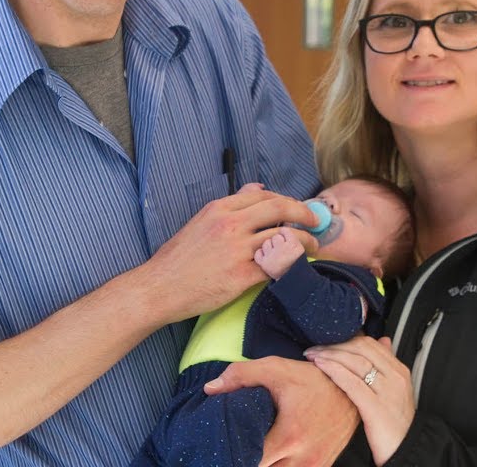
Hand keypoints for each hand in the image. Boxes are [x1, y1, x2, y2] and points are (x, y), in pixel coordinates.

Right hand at [140, 190, 316, 322]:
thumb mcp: (201, 222)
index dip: (286, 200)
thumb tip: (256, 188)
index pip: (263, 195)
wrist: (160, 288)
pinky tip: (296, 267)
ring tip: (313, 248)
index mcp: (219, 209)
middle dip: (304, 214)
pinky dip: (291, 265)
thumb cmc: (177, 259)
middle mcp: (230, 225)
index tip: (296, 209)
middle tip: (316, 223)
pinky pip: (276, 266)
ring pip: (284, 237)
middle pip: (279, 209)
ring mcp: (236, 251)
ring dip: (305, 242)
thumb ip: (230, 205)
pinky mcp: (241, 277)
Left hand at [204, 357, 356, 466]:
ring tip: (254, 448)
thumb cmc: (313, 380)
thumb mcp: (276, 368)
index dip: (235, 451)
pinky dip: (280, 466)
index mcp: (288, 437)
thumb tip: (210, 389)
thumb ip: (241, 375)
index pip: (250, 459)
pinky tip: (272, 454)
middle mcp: (301, 459)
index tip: (228, 439)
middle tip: (238, 443)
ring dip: (264, 463)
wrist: (352, 392)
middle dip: (246, 458)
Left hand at [306, 336, 413, 464]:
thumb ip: (386, 365)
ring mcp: (387, 392)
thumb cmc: (395, 421)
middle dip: (334, 345)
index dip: (344, 339)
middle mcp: (395, 377)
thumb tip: (383, 340)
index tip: (326, 343)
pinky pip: (352, 383)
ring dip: (329, 355)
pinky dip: (334, 370)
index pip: (369, 344)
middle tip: (314, 348)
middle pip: (360, 349)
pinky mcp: (376, 408)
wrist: (406, 449)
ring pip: (355, 362)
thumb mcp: (394, 389)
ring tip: (312, 355)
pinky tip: (321, 365)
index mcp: (399, 370)